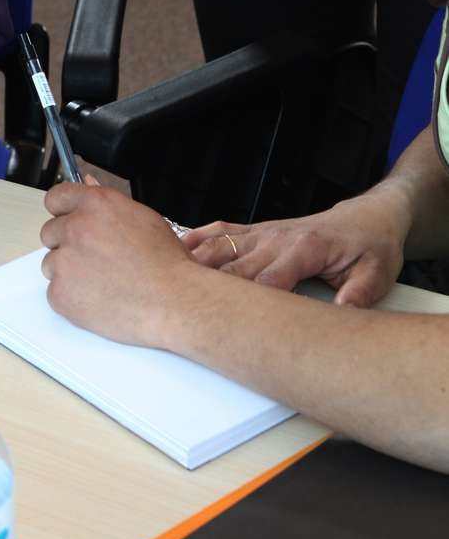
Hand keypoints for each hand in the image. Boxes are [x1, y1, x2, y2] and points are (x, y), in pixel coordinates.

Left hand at [40, 180, 200, 347]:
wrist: (174, 302)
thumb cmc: (166, 263)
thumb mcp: (142, 218)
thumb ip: (107, 202)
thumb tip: (87, 183)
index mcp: (95, 205)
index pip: (56, 198)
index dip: (63, 211)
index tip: (68, 220)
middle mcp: (75, 228)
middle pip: (50, 232)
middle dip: (66, 244)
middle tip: (94, 259)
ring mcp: (64, 262)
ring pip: (51, 264)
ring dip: (69, 272)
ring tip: (102, 282)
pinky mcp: (60, 293)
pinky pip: (55, 292)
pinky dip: (72, 298)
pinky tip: (99, 300)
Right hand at [180, 185, 411, 306]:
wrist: (368, 217)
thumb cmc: (371, 247)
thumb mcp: (377, 273)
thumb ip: (359, 294)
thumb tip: (340, 315)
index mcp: (304, 249)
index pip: (267, 280)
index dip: (244, 303)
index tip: (223, 322)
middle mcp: (276, 238)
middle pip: (233, 267)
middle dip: (206, 287)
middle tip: (176, 307)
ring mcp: (262, 232)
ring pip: (219, 247)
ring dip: (191, 263)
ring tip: (161, 280)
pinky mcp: (256, 230)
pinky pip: (219, 230)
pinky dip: (195, 239)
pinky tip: (172, 250)